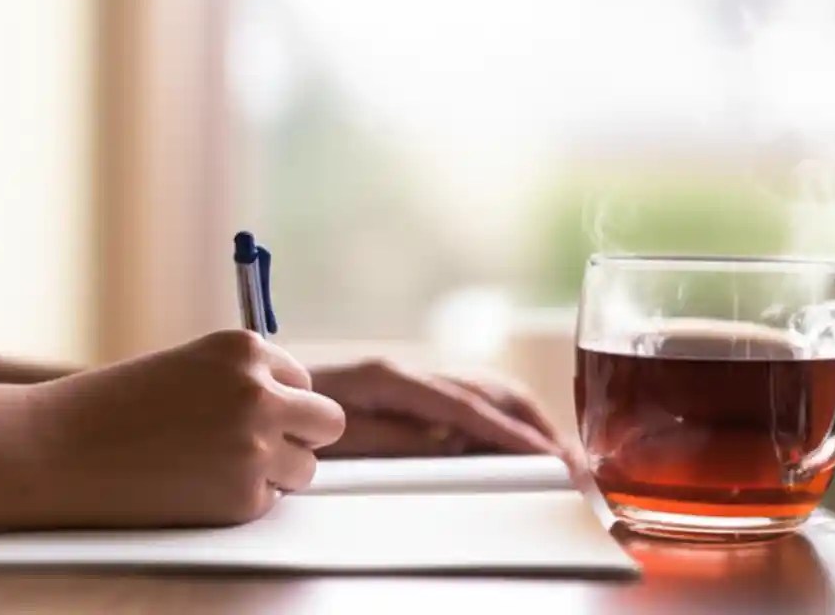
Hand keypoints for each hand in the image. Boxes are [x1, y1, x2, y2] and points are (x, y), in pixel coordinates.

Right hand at [25, 331, 345, 527]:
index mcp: (245, 349)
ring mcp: (257, 446)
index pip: (300, 380)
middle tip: (261, 446)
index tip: (242, 414)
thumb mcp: (188, 368)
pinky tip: (193, 487)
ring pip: (306, 468)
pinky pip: (269, 501)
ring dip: (274, 471)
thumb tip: (295, 408)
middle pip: (328, 421)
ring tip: (213, 467)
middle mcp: (260, 393)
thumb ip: (242, 381)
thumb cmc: (115, 407)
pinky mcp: (244, 497)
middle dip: (301, 435)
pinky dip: (241, 500)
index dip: (276, 401)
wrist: (57, 449)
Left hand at [310, 360, 561, 457]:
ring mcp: (413, 377)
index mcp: (390, 379)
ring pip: (486, 390)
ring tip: (559, 456)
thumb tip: (450, 440)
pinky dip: (502, 419)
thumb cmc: (293, 420)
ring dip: (526, 420)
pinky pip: (469, 399)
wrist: (263, 397)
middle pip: (489, 390)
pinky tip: (517, 444)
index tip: (548, 458)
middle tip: (572, 463)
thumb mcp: (336, 439)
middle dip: (535, 424)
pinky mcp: (412, 391)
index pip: (465, 406)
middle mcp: (408, 370)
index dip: (510, 434)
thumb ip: (393, 439)